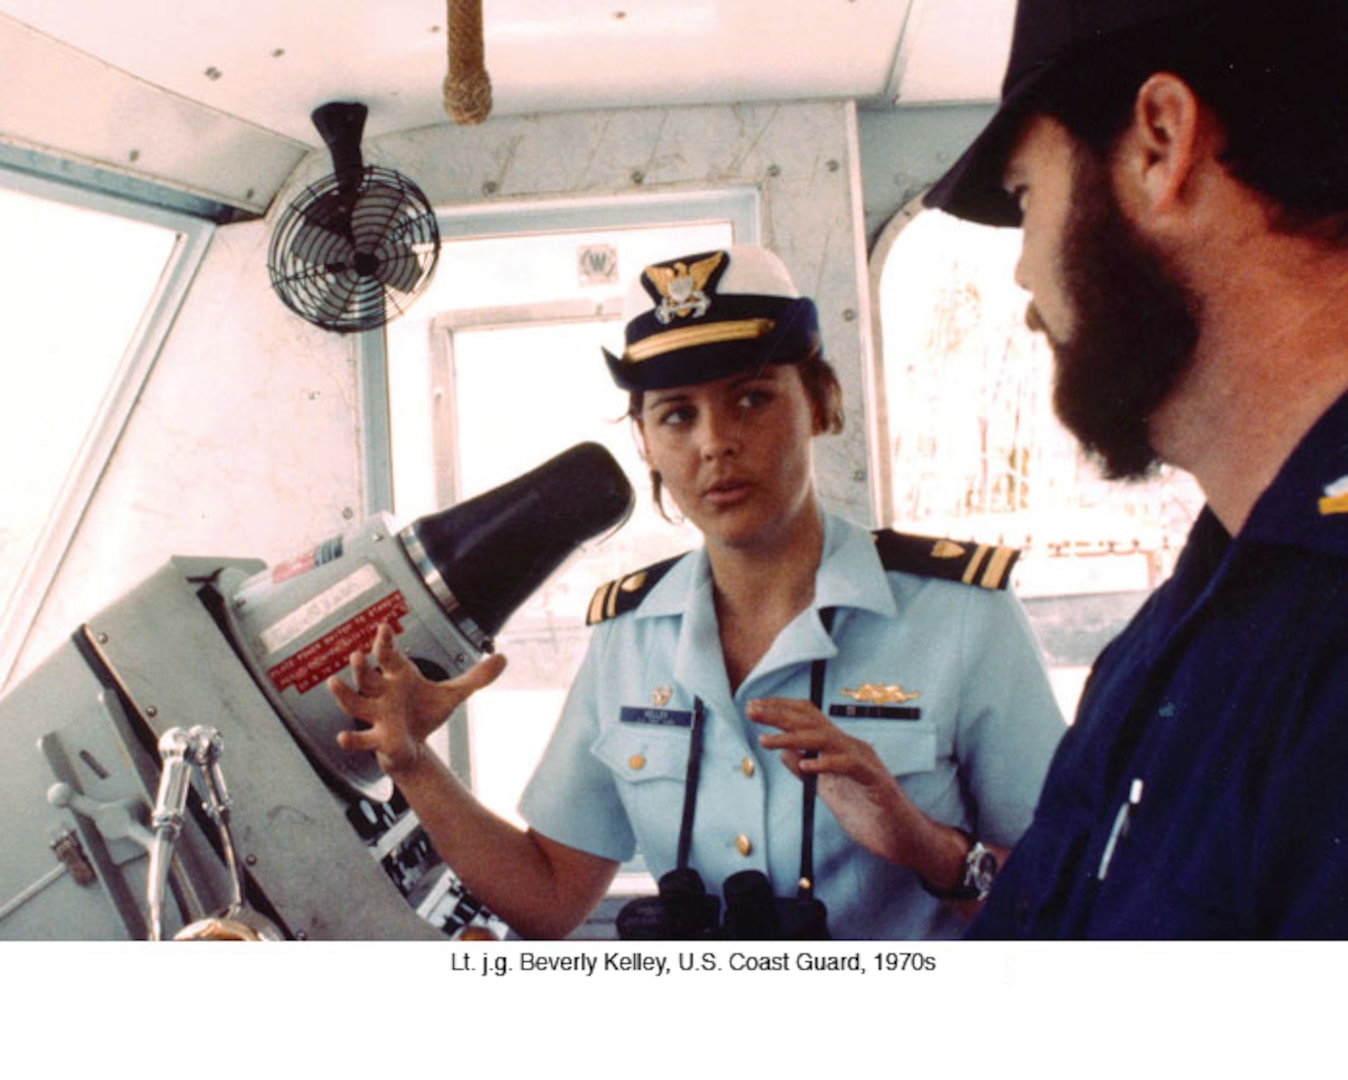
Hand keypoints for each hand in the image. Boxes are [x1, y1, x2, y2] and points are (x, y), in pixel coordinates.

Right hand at [327, 623, 506, 775]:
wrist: (415, 746)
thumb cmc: (425, 712)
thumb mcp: (452, 694)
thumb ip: (476, 677)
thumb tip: (503, 658)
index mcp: (398, 676)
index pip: (388, 655)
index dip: (384, 642)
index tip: (383, 628)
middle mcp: (382, 693)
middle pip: (366, 676)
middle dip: (360, 666)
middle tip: (357, 654)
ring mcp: (376, 716)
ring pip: (354, 703)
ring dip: (344, 694)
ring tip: (333, 683)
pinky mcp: (377, 740)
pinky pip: (360, 739)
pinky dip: (351, 740)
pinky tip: (343, 738)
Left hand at [747, 697, 933, 867]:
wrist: (905, 840)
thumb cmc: (870, 815)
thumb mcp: (830, 792)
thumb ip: (809, 771)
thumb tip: (784, 753)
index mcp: (840, 749)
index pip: (809, 719)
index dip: (781, 710)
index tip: (753, 707)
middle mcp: (853, 748)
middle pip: (813, 722)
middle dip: (779, 715)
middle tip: (750, 710)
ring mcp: (866, 763)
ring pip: (827, 739)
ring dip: (793, 737)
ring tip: (765, 740)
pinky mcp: (877, 783)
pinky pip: (850, 766)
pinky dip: (827, 763)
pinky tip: (806, 765)